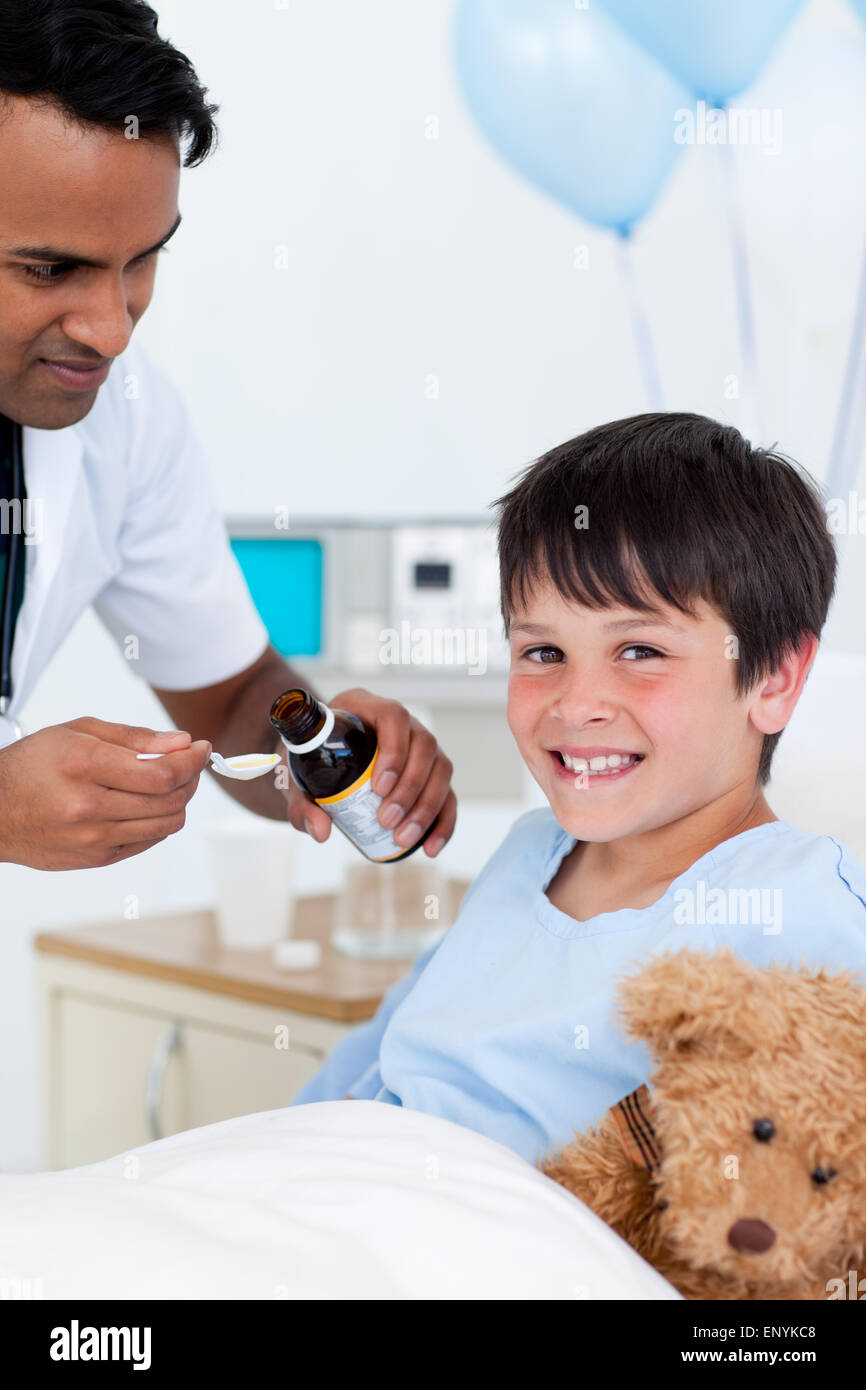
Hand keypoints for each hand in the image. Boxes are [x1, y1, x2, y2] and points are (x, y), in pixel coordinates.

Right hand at [0, 717, 211, 869]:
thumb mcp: (77, 731)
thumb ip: (134, 737)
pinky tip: (151, 803)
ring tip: (172, 781)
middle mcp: (89, 806)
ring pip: (166, 823)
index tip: (200, 748)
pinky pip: (149, 840)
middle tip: (189, 761)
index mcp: (84, 766)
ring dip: (181, 799)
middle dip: (191, 776)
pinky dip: (161, 820)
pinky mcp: (97, 858)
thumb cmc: (30, 767)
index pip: (161, 773)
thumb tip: (179, 743)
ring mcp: (94, 838)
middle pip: (170, 799)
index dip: (192, 760)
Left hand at [280, 688, 455, 855]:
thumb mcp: (294, 778)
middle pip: (424, 745)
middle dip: (410, 788)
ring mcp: (420, 749)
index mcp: (365, 707)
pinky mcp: (430, 776)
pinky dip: (443, 824)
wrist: (314, 767)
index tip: (379, 788)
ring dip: (427, 807)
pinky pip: (447, 796)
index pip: (394, 717)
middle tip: (386, 821)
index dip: (395, 750)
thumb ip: (301, 804)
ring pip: (441, 769)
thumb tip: (321, 832)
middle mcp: (402, 724)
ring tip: (402, 837)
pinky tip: (430, 848)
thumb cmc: (306, 762)